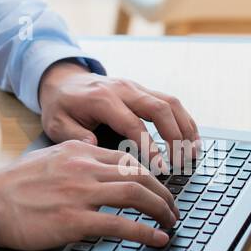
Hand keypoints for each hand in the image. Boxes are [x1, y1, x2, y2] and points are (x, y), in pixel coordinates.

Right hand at [0, 140, 181, 250]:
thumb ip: (75, 164)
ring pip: (136, 193)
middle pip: (138, 174)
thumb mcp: (48, 160)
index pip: (126, 159)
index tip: (158, 189)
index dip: (150, 175)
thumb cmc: (12, 186)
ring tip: (170, 222)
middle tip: (172, 208)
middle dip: (163, 193)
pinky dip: (145, 231)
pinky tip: (156, 238)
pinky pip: (121, 224)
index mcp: (77, 151)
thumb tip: (98, 177)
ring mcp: (80, 193)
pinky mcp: (75, 219)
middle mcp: (83, 167)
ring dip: (160, 209)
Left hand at [37, 61, 200, 173]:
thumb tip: (97, 147)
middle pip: (159, 109)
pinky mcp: (142, 90)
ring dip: (185, 127)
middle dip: (176, 137)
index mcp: (102, 99)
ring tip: (193, 154)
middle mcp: (123, 89)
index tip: (162, 170)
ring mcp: (135, 87)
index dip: (151, 147)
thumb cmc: (60, 105)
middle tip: (183, 164)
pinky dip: (184, 119)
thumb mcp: (56, 123)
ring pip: (170, 102)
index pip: (133, 124)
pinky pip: (169, 101)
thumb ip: (75, 135)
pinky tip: (191, 139)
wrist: (62, 80)